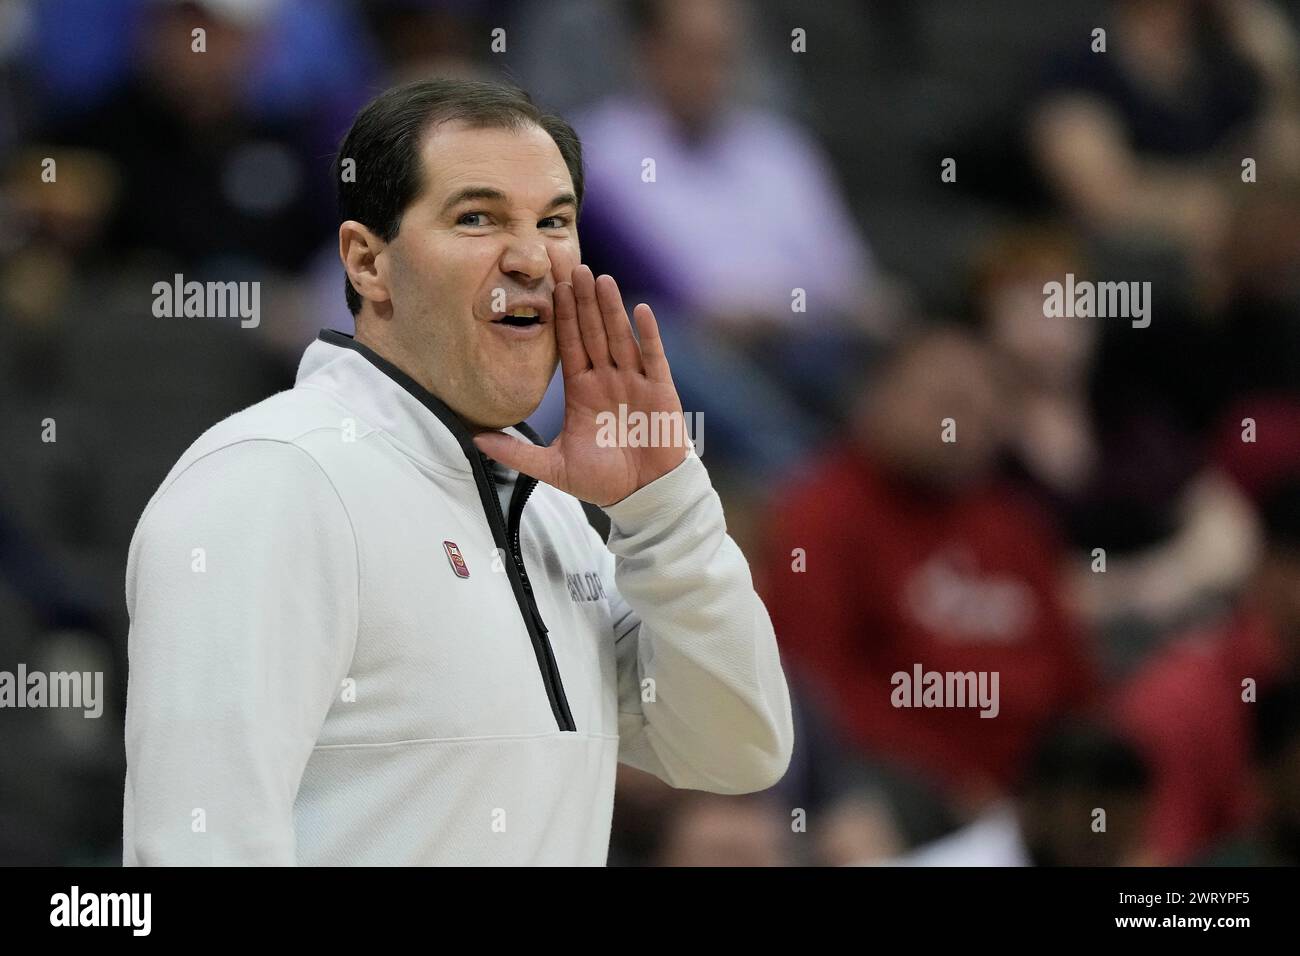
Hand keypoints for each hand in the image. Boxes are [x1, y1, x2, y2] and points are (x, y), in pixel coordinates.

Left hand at [472, 265, 688, 506]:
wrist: (642, 497)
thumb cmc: (602, 482)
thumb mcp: (552, 467)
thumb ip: (515, 453)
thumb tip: (475, 440)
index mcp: (581, 390)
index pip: (569, 344)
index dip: (562, 316)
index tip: (553, 286)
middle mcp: (606, 380)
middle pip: (593, 332)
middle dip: (583, 301)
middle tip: (574, 266)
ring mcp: (634, 382)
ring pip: (620, 337)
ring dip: (611, 308)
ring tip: (601, 279)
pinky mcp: (659, 391)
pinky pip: (653, 357)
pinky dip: (648, 334)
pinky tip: (639, 309)